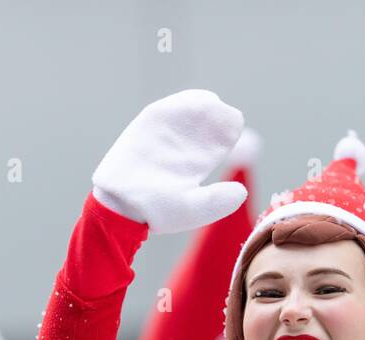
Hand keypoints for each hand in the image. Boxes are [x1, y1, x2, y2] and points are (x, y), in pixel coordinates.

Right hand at [92, 89, 247, 234]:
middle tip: (227, 115)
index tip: (234, 130)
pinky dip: (184, 102)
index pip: (220, 141)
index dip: (228, 132)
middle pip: (207, 122)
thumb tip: (243, 191)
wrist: (121, 205)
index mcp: (195, 165)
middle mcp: (182, 147)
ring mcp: (164, 134)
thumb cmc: (156, 211)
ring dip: (204, 105)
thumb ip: (218, 201)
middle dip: (218, 116)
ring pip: (190, 110)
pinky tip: (198, 102)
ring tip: (214, 106)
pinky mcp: (147, 125)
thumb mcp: (193, 208)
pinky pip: (168, 107)